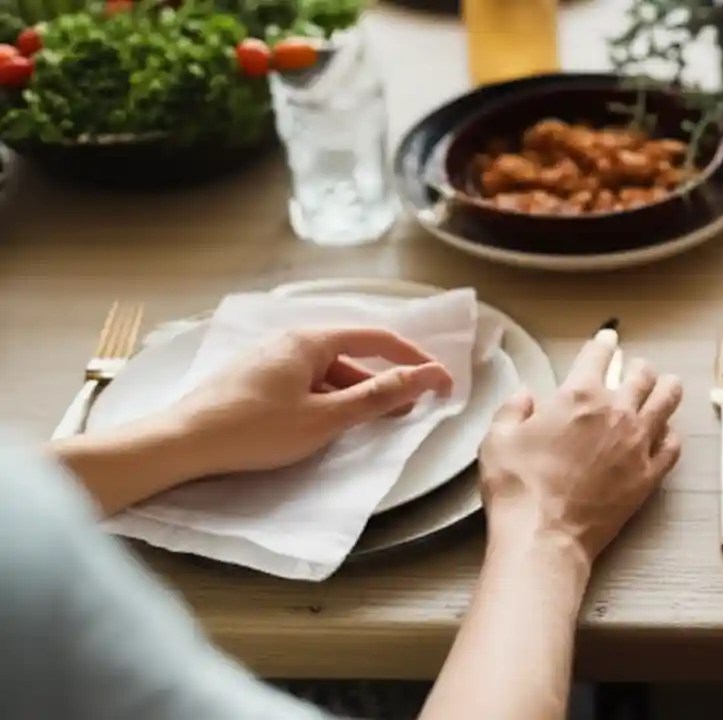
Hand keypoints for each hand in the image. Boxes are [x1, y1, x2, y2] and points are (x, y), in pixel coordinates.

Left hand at [170, 328, 452, 476]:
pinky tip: (330, 425)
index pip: (376, 338)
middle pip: (352, 357)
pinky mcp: (254, 380)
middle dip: (385, 382)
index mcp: (309, 340)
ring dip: (356, 395)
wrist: (181, 444)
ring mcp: (269, 359)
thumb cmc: (255, 430)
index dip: (413, 360)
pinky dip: (329, 400)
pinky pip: (305, 383)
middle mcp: (289, 340)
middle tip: (411, 412)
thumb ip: (378, 397)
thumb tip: (425, 377)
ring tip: (374, 424)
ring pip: (327, 374)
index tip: (440, 382)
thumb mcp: (325, 418)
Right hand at [479, 335, 682, 562]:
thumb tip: (526, 395)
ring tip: (665, 386)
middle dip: (638, 367)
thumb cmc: (517, 484)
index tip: (609, 338)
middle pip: (642, 374)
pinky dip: (670, 435)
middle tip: (634, 369)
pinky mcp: (649, 475)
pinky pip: (673, 446)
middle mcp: (616, 411)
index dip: (604, 342)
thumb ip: (513, 409)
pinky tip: (665, 435)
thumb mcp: (498, 438)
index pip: (598, 355)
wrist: (544, 534)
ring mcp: (638, 443)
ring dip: (666, 389)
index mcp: (579, 395)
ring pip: (667, 401)